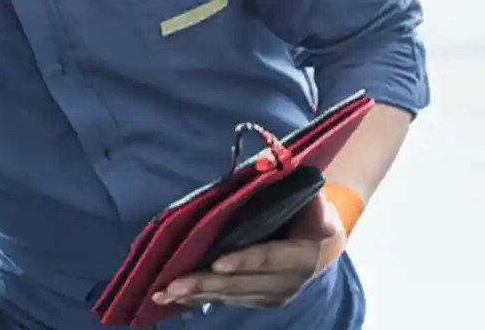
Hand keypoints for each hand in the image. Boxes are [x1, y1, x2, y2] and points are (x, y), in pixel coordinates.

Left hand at [153, 192, 346, 309]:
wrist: (321, 247)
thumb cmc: (310, 215)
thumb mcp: (316, 203)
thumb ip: (308, 197)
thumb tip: (300, 184)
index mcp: (302, 255)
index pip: (269, 258)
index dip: (244, 261)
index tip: (217, 264)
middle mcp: (288, 282)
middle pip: (241, 283)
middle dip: (205, 283)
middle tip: (173, 285)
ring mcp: (273, 295)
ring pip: (230, 295)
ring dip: (196, 294)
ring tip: (163, 294)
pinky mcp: (259, 300)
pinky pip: (227, 300)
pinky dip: (201, 299)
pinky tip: (175, 298)